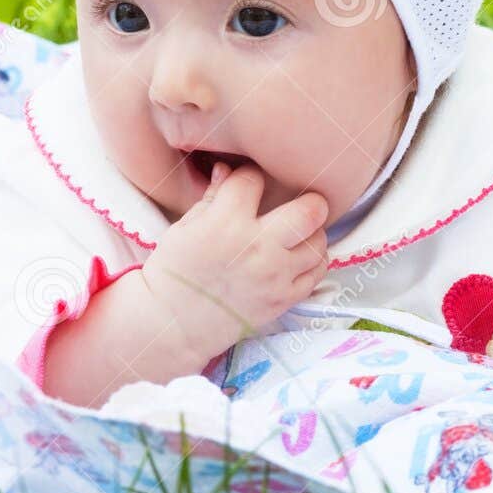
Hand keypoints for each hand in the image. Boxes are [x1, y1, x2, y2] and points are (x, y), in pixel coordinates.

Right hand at [140, 162, 329, 363]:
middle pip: (310, 211)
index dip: (249, 176)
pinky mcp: (283, 299)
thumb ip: (212, 197)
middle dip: (309, 200)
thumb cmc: (174, 272)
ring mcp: (275, 276)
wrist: (173, 323)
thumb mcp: (184, 228)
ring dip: (311, 233)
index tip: (247, 184)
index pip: (253, 180)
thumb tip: (227, 169)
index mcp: (225, 223)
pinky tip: (297, 257)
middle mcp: (257, 248)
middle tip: (302, 203)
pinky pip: (317, 273)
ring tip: (297, 233)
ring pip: (319, 242)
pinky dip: (312, 262)